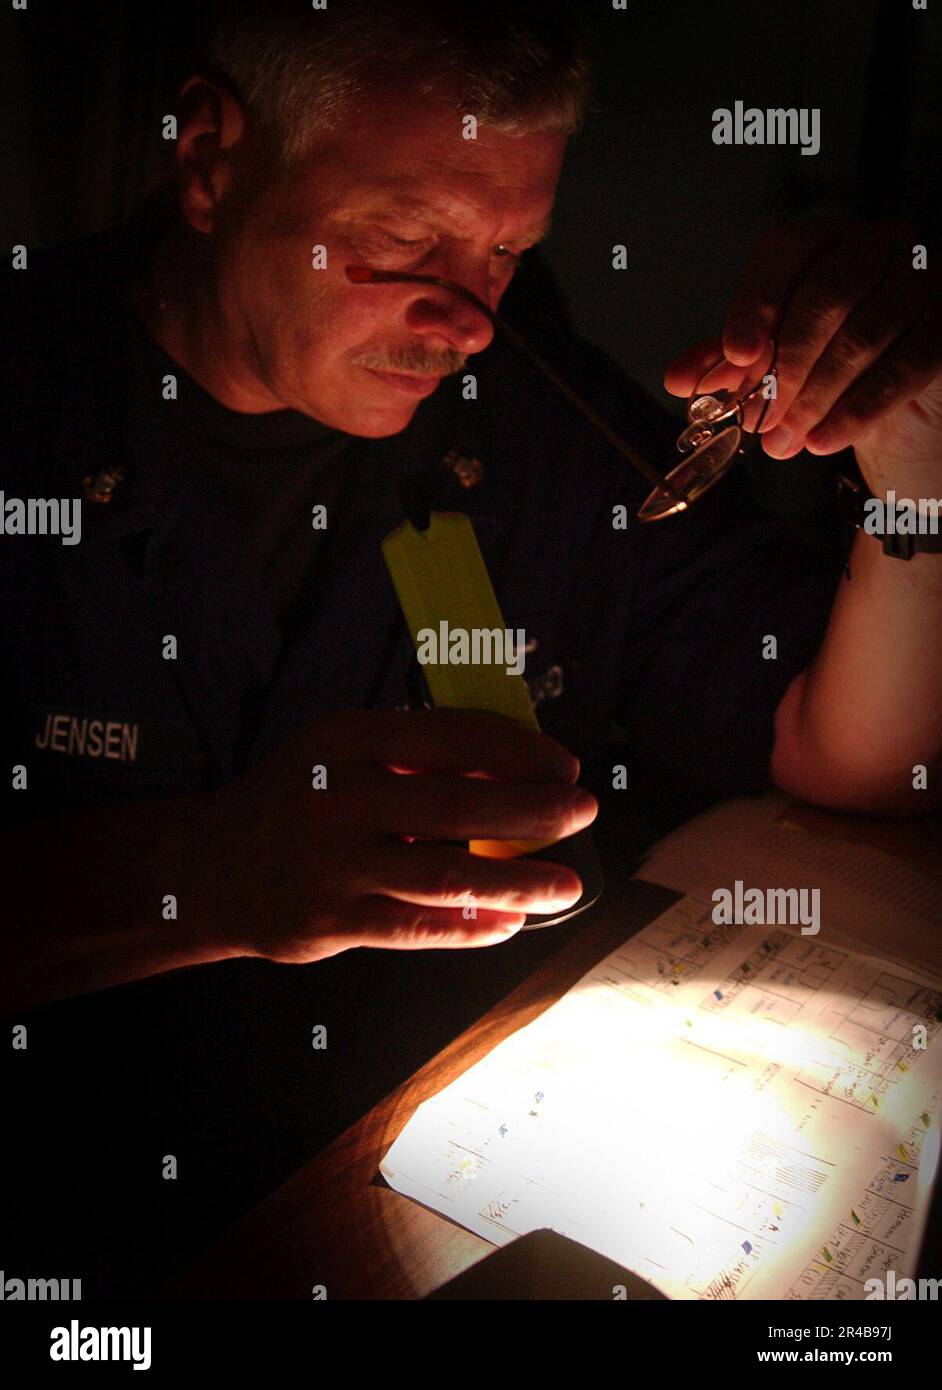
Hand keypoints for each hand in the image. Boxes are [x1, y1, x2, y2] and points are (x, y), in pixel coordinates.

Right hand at [201, 708, 595, 962]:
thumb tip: (513, 766)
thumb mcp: (339, 753)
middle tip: (583, 813)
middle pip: (460, 806)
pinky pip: (418, 927)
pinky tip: (509, 924)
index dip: (521, 752)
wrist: (205, 867)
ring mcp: (335, 865)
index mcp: (348, 741)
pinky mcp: (331, 922)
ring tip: (566, 885)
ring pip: (448, 875)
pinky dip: (472, 928)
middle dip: (535, 812)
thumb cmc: (294, 801)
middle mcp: (340, 798)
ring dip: (519, 881)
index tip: (565, 766)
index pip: (454, 738)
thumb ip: (412, 757)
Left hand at [664, 217, 941, 497]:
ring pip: (862, 336)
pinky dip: (856, 410)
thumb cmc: (830, 366)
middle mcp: (877, 246)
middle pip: (826, 296)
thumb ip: (726, 363)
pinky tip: (822, 441)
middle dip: (784, 366)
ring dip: (814, 397)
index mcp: (824, 241)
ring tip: (782, 441)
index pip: (785, 252)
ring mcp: (921, 282)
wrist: (896, 403)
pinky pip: (902, 368)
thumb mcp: (771, 361)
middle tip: (757, 418)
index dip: (755, 305)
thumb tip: (678, 378)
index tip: (735, 357)